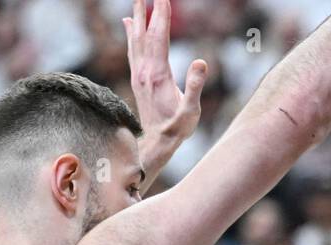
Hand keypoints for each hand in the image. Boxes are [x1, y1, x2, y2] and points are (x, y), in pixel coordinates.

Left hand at [124, 0, 206, 176]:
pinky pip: (133, 50)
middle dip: (146, 10)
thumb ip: (195, 86)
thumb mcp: (191, 110)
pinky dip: (131, 34)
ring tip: (138, 0)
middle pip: (145, 33)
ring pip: (136, 39)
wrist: (157, 144)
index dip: (162, 15)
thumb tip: (201, 62)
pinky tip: (129, 24)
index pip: (160, 37)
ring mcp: (138, 75)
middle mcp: (144, 71)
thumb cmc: (177, 128)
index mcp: (158, 74)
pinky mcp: (137, 80)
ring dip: (137, 17)